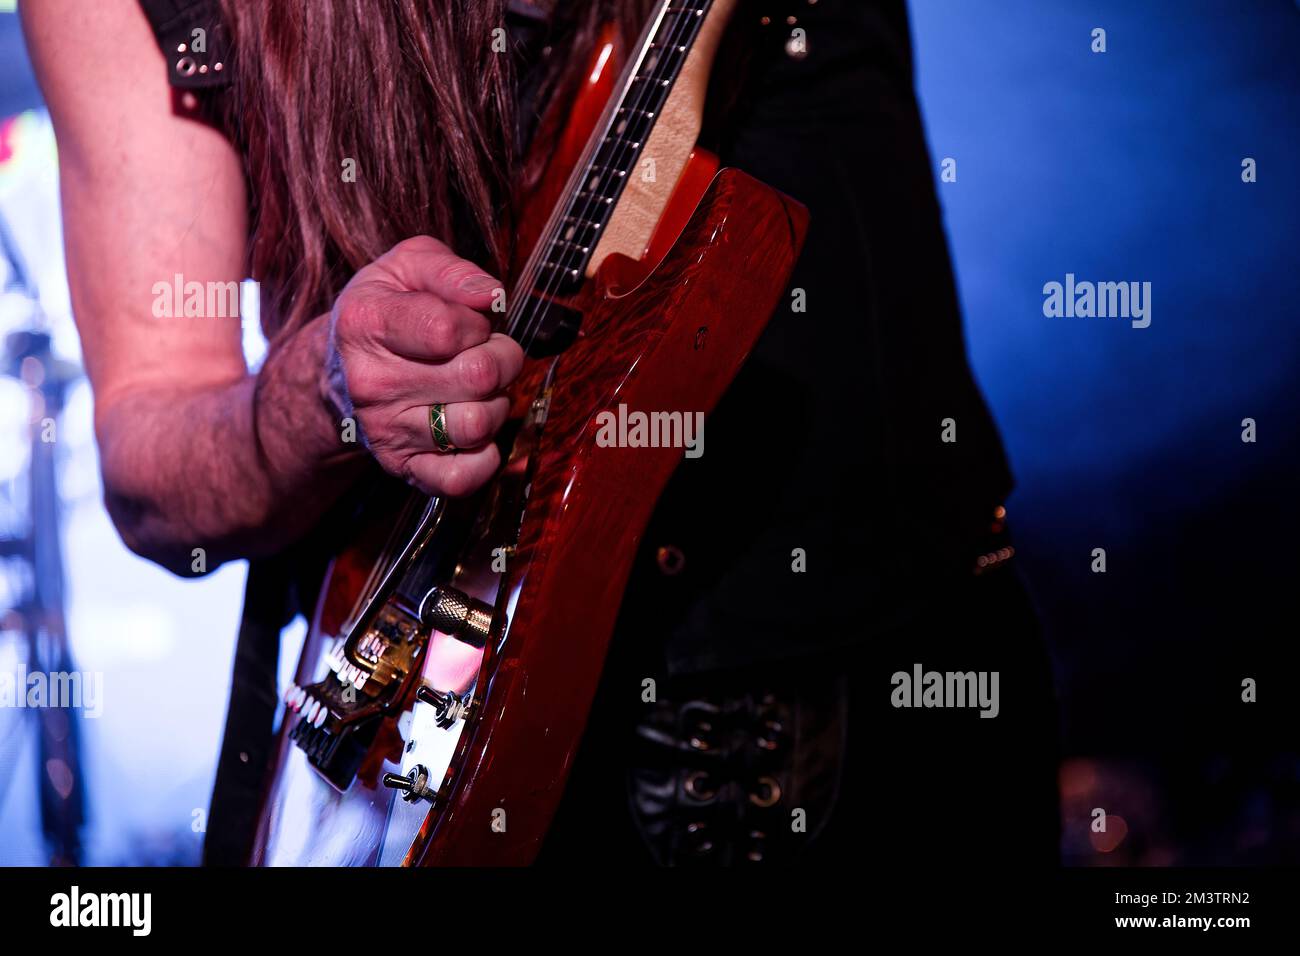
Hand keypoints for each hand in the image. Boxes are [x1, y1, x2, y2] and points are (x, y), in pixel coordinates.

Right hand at [323, 236, 523, 496]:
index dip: (478, 323)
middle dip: (502, 358)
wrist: (342, 369)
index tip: (472, 322)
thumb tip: (491, 296)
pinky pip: (462, 478)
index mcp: (365, 323)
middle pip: (477, 376)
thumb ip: (451, 271)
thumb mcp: (407, 267)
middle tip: (489, 353)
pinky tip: (473, 430)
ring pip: (478, 425)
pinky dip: (484, 457)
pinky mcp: (404, 467)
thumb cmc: (388, 310)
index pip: (448, 329)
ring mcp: (386, 430)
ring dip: (496, 404)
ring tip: (479, 390)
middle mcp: (371, 383)